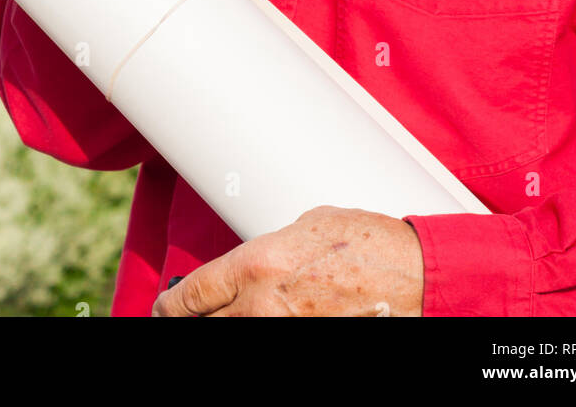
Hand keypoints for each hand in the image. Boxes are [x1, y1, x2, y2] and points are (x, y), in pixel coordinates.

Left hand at [151, 206, 423, 316]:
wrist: (411, 275)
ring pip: (234, 338)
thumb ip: (265, 252)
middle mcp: (262, 307)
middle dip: (196, 323)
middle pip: (205, 328)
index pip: (191, 297)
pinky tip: (264, 322)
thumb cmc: (364, 243)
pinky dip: (260, 332)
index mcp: (256, 266)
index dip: (170, 306)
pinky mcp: (305, 345)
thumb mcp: (302, 229)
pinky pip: (270, 343)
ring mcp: (284, 333)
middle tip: (191, 318)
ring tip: (233, 318)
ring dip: (228, 327)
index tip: (164, 308)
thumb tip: (247, 269)